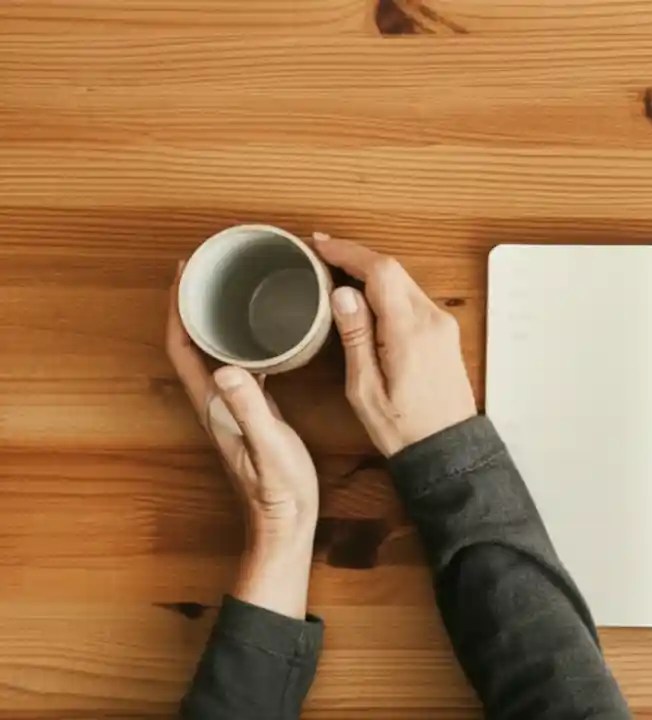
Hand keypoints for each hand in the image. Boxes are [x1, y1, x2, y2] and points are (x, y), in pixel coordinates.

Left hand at [167, 263, 318, 617]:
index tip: (186, 270)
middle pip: (192, 341)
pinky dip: (241, 338)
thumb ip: (250, 408)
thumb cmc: (279, 490)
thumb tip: (227, 368)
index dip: (177, 307)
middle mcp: (216, 400)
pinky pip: (238, 362)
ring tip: (231, 286)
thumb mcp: (269, 445)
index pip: (182, 346)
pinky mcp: (252, 409)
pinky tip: (260, 328)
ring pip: (213, 350)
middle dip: (193, 302)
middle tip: (208, 265)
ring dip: (214, 318)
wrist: (286, 522)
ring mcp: (232, 405)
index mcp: (213, 403)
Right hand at [310, 234, 476, 456]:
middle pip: (394, 270)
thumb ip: (355, 337)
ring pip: (404, 282)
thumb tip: (342, 293)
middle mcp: (432, 320)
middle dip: (356, 257)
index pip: (381, 271)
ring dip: (372, 272)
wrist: (448, 449)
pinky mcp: (445, 333)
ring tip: (335, 270)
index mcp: (409, 332)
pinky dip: (387, 289)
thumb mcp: (365, 389)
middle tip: (321, 254)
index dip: (349, 251)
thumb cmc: (403, 428)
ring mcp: (443, 325)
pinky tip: (365, 295)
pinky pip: (413, 298)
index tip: (319, 245)